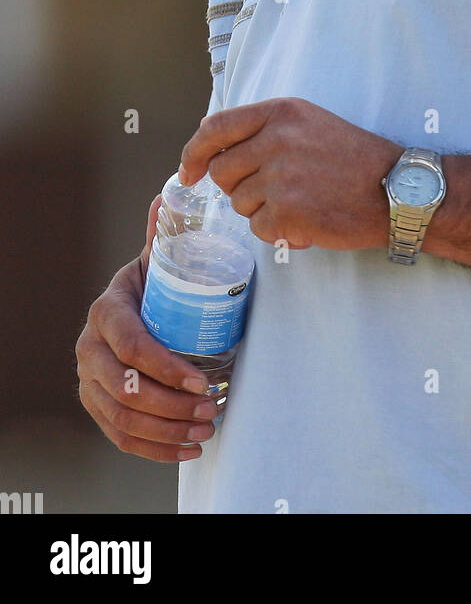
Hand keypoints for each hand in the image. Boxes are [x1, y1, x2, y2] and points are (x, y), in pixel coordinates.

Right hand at [75, 194, 219, 461]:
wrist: (134, 308)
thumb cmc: (156, 283)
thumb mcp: (159, 258)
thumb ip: (165, 231)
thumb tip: (171, 191)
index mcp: (106, 311)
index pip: (131, 345)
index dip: (164, 366)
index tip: (202, 379)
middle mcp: (88, 348)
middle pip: (124, 389)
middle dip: (169, 405)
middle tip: (211, 407)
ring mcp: (89, 381)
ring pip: (122, 417)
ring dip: (166, 430)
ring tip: (206, 429)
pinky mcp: (97, 406)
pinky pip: (120, 436)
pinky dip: (154, 449)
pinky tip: (188, 449)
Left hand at [179, 97, 401, 249]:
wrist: (397, 189)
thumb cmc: (354, 159)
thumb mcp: (310, 124)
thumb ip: (266, 130)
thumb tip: (215, 153)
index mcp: (281, 112)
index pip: (215, 128)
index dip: (194, 153)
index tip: (189, 172)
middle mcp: (277, 139)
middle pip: (222, 172)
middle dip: (239, 187)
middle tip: (273, 192)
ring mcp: (281, 176)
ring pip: (239, 203)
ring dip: (263, 210)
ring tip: (302, 202)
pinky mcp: (288, 212)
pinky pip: (259, 229)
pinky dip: (280, 232)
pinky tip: (309, 222)